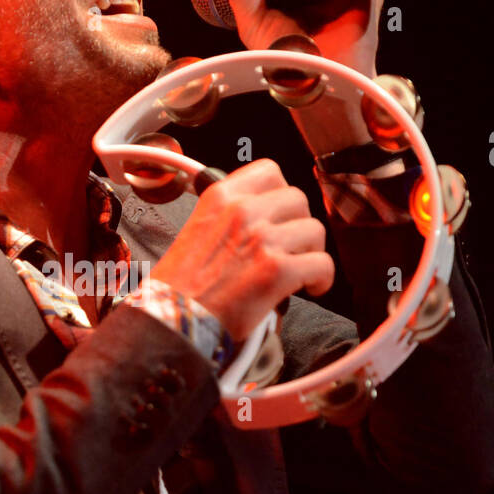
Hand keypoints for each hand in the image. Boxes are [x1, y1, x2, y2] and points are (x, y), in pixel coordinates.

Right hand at [151, 159, 333, 341]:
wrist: (171, 322)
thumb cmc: (179, 287)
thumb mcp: (194, 230)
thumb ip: (227, 214)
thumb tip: (260, 214)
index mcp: (219, 197)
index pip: (270, 171)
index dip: (281, 195)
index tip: (279, 215)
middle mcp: (242, 210)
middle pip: (298, 199)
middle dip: (298, 225)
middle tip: (289, 248)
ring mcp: (261, 238)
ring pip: (315, 230)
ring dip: (311, 252)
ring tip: (298, 270)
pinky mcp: (277, 270)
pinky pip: (322, 264)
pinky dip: (321, 279)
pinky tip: (309, 287)